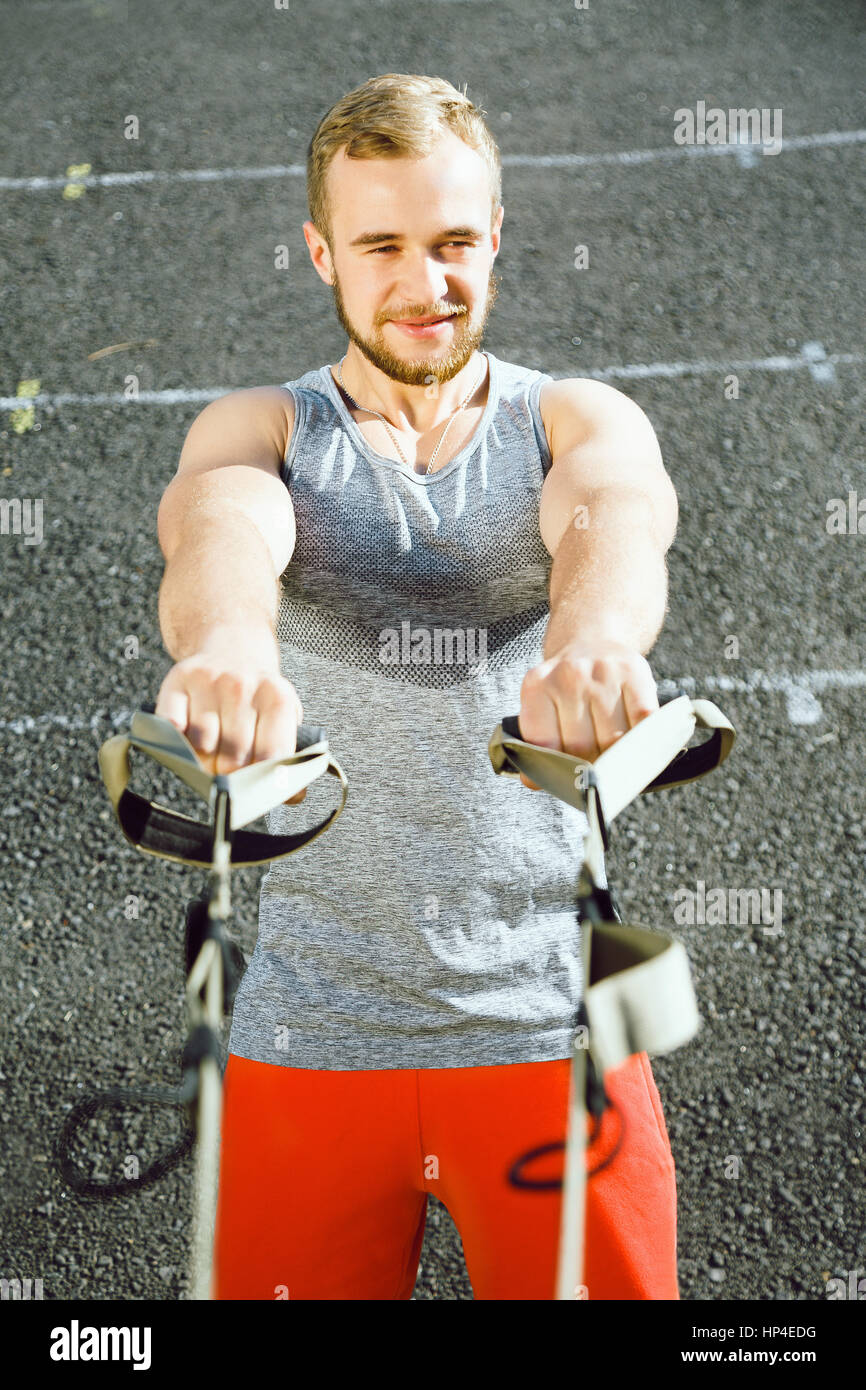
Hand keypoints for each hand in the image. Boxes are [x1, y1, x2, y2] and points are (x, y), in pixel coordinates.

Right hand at [155, 643, 307, 803]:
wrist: (233, 651)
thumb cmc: (258, 697)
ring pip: (202, 745)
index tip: (252, 790)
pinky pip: (172, 725)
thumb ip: (290, 758)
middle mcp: (243, 686)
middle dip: (229, 776)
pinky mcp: (179, 679)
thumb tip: (293, 796)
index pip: (270, 756)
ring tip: (211, 754)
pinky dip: (177, 740)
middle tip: (229, 774)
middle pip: (233, 756)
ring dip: (203, 760)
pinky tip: (188, 738)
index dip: (259, 781)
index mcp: (277, 699)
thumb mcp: (284, 720)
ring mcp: (210, 681)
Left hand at [517, 638, 657, 789]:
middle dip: (589, 768)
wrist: (592, 640)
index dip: (554, 771)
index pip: (544, 744)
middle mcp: (569, 676)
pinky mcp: (635, 672)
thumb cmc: (567, 688)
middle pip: (581, 747)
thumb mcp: (544, 706)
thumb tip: (536, 782)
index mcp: (537, 687)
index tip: (562, 783)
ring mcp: (603, 672)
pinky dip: (644, 740)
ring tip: (615, 760)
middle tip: (595, 774)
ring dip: (617, 759)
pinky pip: (643, 721)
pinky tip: (639, 745)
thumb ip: (540, 742)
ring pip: (614, 740)